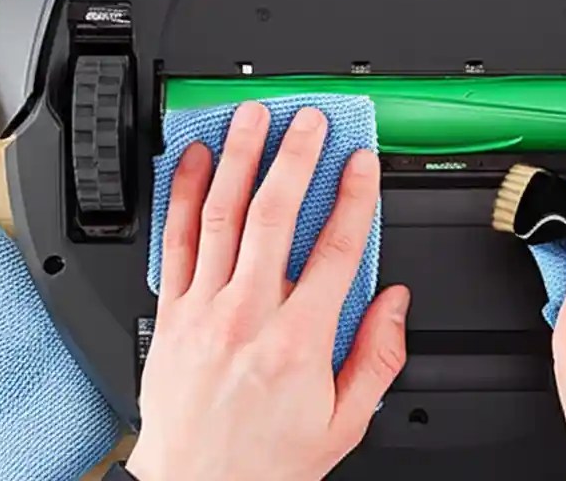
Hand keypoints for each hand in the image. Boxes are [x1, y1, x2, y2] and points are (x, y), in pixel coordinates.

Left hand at [126, 103, 410, 480]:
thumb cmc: (265, 462)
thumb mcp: (344, 424)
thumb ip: (377, 357)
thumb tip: (395, 303)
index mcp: (300, 341)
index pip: (337, 249)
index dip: (354, 197)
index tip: (362, 163)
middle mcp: (249, 315)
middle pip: (276, 216)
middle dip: (296, 158)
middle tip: (309, 121)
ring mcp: (204, 309)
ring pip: (222, 216)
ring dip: (240, 159)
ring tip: (253, 119)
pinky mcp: (170, 313)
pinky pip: (175, 242)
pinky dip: (185, 196)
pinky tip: (197, 163)